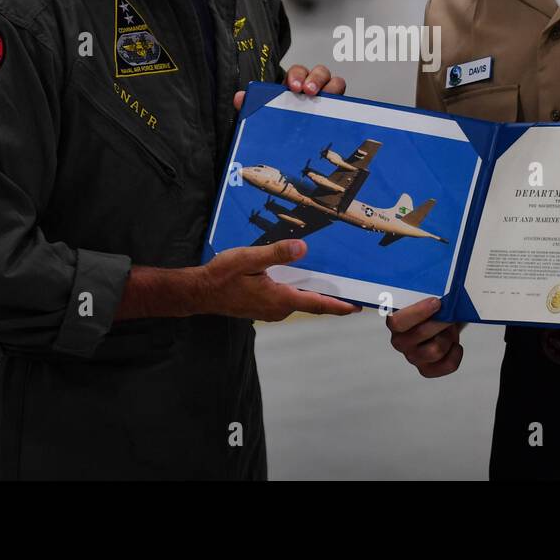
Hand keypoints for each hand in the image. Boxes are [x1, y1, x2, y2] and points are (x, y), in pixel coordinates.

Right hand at [199, 239, 360, 321]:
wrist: (201, 293)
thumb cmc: (222, 276)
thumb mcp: (249, 259)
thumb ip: (276, 254)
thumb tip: (303, 248)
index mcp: (280, 298)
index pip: (317, 304)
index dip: (339, 306)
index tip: (358, 307)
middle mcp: (279, 309)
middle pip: (312, 303)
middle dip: (332, 298)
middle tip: (352, 289)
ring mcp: (271, 311)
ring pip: (299, 301)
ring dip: (314, 294)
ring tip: (331, 281)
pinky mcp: (264, 308)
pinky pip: (288, 300)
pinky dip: (299, 291)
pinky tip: (300, 279)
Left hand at [233, 63, 347, 110]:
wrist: (289, 144)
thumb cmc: (281, 121)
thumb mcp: (265, 113)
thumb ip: (253, 104)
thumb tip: (240, 98)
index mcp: (295, 85)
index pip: (299, 72)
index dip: (298, 75)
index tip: (293, 86)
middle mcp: (314, 88)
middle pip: (320, 72)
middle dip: (316, 78)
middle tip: (308, 91)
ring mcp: (329, 99)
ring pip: (336, 83)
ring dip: (332, 87)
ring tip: (325, 98)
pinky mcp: (339, 111)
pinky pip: (347, 103)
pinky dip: (346, 104)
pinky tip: (341, 112)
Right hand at [386, 298, 463, 377]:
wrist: (440, 321)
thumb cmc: (431, 309)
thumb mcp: (426, 296)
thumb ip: (427, 293)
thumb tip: (440, 294)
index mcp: (395, 322)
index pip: (397, 321)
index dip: (418, 312)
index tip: (436, 302)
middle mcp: (400, 342)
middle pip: (421, 334)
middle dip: (441, 322)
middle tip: (450, 313)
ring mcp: (413, 357)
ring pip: (435, 350)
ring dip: (448, 337)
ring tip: (449, 329)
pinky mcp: (426, 369)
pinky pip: (447, 365)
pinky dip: (455, 353)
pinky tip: (454, 344)